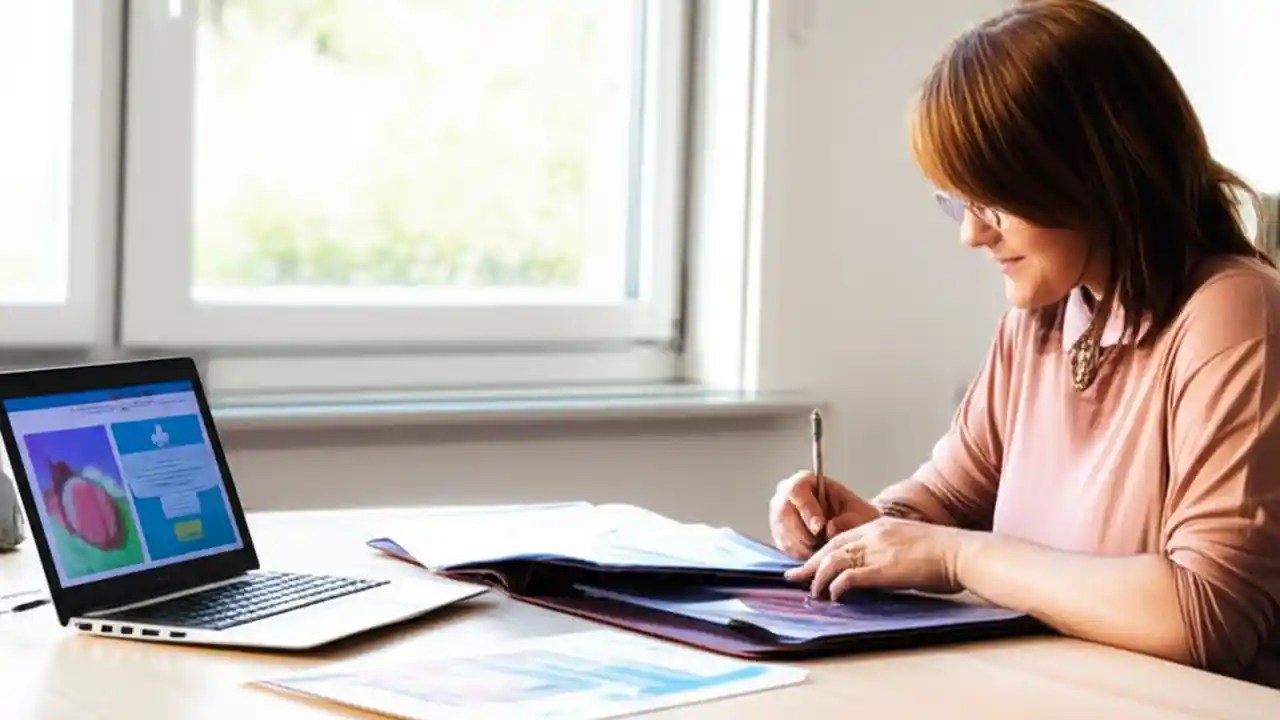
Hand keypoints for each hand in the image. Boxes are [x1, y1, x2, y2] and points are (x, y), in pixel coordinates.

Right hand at [768, 470, 880, 559]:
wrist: (853, 528)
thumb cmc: (856, 516)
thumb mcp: (860, 514)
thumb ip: (848, 519)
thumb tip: (830, 528)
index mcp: (805, 481)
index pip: (796, 490)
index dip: (806, 509)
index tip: (820, 528)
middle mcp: (786, 495)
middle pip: (783, 513)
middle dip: (803, 534)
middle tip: (820, 545)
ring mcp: (779, 515)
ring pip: (782, 532)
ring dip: (802, 546)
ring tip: (821, 549)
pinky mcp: (778, 534)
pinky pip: (783, 546)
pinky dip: (799, 554)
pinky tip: (814, 553)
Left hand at [784, 517, 972, 598]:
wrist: (961, 552)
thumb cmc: (944, 552)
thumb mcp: (909, 542)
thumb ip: (888, 550)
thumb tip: (877, 568)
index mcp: (879, 525)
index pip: (840, 538)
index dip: (822, 552)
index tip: (810, 563)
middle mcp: (873, 534)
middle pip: (830, 548)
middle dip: (810, 564)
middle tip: (793, 576)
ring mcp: (877, 550)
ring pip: (834, 562)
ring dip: (820, 579)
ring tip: (814, 593)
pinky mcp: (883, 569)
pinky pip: (849, 576)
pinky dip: (837, 586)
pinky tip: (834, 595)